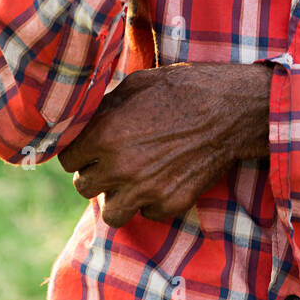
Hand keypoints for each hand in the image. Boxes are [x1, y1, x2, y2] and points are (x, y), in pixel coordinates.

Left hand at [58, 62, 271, 228]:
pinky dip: (153, 202)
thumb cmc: (183, 88)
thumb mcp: (136, 84)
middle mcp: (120, 166)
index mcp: (104, 134)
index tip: (92, 149)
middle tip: (113, 163)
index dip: (80, 153)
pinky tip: (163, 181)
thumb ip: (104, 108)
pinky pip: (148, 214)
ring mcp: (146, 189)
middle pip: (84, 187)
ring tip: (132, 182)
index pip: (67, 159)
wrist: (231, 109)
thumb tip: (84, 122)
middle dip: (96, 175)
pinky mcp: (171, 203)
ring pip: (112, 214)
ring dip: (118, 198)